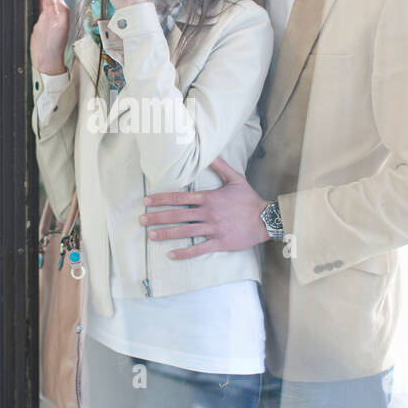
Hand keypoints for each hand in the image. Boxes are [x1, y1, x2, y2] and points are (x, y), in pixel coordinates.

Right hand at [30, 0, 69, 74]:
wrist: (47, 60)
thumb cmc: (56, 47)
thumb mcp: (62, 27)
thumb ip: (62, 10)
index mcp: (57, 13)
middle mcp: (51, 15)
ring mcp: (44, 20)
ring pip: (40, 1)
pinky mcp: (37, 26)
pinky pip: (35, 10)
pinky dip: (33, 2)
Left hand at [139, 157, 269, 258]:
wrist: (266, 219)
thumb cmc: (249, 199)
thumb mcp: (235, 178)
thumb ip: (219, 166)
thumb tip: (208, 153)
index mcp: (209, 198)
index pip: (180, 198)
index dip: (161, 199)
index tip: (146, 201)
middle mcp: (208, 213)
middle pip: (178, 215)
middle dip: (157, 217)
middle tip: (142, 220)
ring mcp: (213, 229)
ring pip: (185, 232)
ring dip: (166, 234)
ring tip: (151, 235)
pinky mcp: (219, 242)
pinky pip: (198, 249)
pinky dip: (184, 253)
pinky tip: (170, 254)